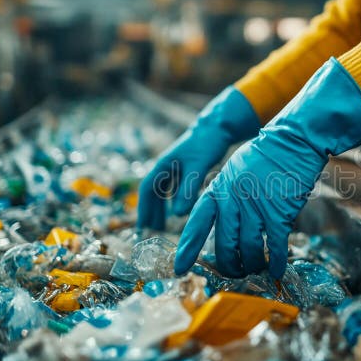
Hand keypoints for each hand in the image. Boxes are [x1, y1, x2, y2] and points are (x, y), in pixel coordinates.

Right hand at [137, 87, 259, 229]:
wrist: (218, 127)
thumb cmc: (206, 144)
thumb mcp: (197, 167)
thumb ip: (187, 189)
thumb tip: (177, 215)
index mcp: (163, 165)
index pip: (147, 190)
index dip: (143, 209)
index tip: (142, 226)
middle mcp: (166, 167)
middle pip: (153, 192)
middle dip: (150, 212)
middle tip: (149, 232)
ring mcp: (176, 168)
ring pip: (163, 192)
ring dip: (161, 208)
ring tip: (161, 226)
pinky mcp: (187, 169)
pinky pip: (175, 188)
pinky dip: (174, 201)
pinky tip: (179, 211)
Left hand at [175, 58, 360, 277]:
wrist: (293, 140)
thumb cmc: (265, 155)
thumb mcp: (234, 170)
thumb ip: (226, 196)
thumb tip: (224, 224)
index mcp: (218, 190)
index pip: (197, 224)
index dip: (188, 248)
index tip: (180, 268)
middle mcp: (233, 201)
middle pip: (224, 244)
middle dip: (229, 265)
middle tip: (233, 273)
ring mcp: (256, 208)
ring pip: (248, 249)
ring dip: (252, 265)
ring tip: (256, 270)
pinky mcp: (279, 213)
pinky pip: (274, 246)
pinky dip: (275, 262)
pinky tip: (276, 271)